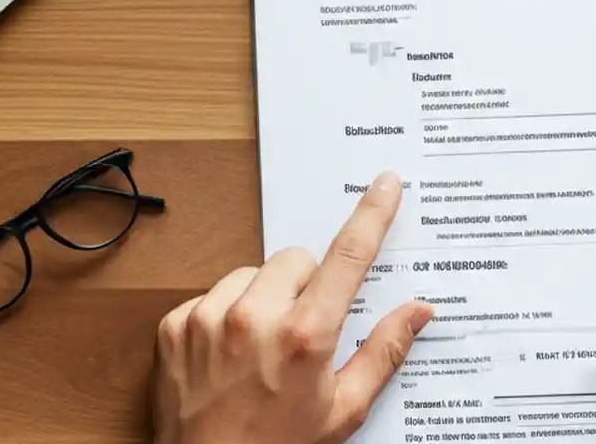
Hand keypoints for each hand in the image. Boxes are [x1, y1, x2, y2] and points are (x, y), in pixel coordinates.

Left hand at [153, 172, 432, 443]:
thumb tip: (419, 311)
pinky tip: (228, 354)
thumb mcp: (343, 410)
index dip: (372, 215)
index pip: (349, 257)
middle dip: (306, 284)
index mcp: (305, 336)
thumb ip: (384, 353)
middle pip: (296, 259)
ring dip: (263, 297)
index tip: (386, 186)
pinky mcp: (176, 325)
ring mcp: (209, 319)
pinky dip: (223, 315)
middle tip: (304, 328)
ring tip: (261, 346)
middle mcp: (255, 319)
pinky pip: (211, 294)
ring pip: (252, 272)